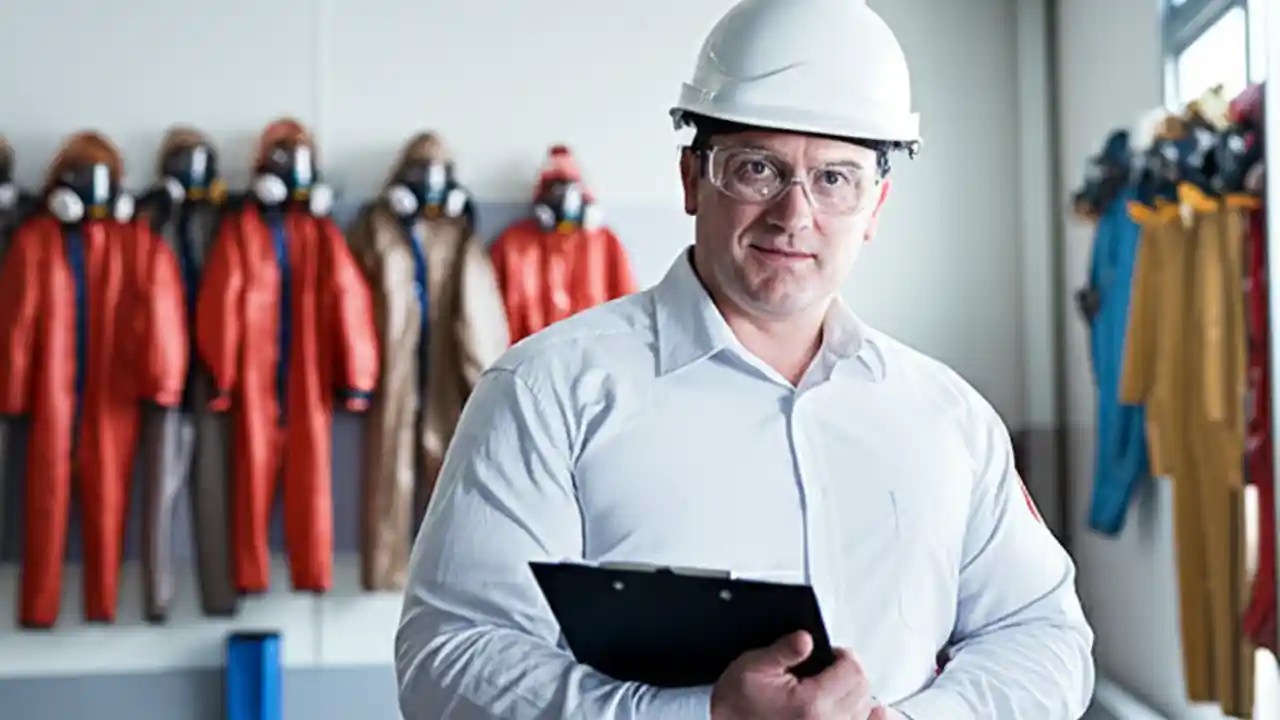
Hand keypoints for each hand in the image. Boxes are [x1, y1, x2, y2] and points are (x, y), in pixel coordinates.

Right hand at [710, 630, 877, 719]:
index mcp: (812, 702)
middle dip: (848, 672)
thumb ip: (783, 651)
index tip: (827, 655)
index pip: (853, 669)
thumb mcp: (752, 667)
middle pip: (863, 687)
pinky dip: (871, 717)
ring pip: (865, 707)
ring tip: (830, 688)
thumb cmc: (738, 707)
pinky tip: (875, 712)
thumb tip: (805, 638)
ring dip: (854, 693)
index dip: (841, 655)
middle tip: (826, 669)